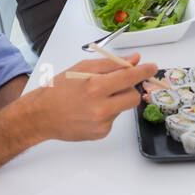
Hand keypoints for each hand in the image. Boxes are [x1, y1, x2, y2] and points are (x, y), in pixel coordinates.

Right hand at [35, 53, 158, 141]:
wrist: (41, 116)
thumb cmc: (59, 89)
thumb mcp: (82, 68)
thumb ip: (111, 64)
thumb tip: (134, 60)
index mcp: (95, 86)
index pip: (129, 78)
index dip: (144, 71)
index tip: (153, 67)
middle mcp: (100, 107)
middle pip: (133, 97)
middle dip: (131, 89)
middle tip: (118, 85)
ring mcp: (101, 123)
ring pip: (122, 107)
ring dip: (116, 100)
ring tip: (95, 99)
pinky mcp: (100, 134)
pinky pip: (113, 119)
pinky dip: (107, 113)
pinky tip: (90, 111)